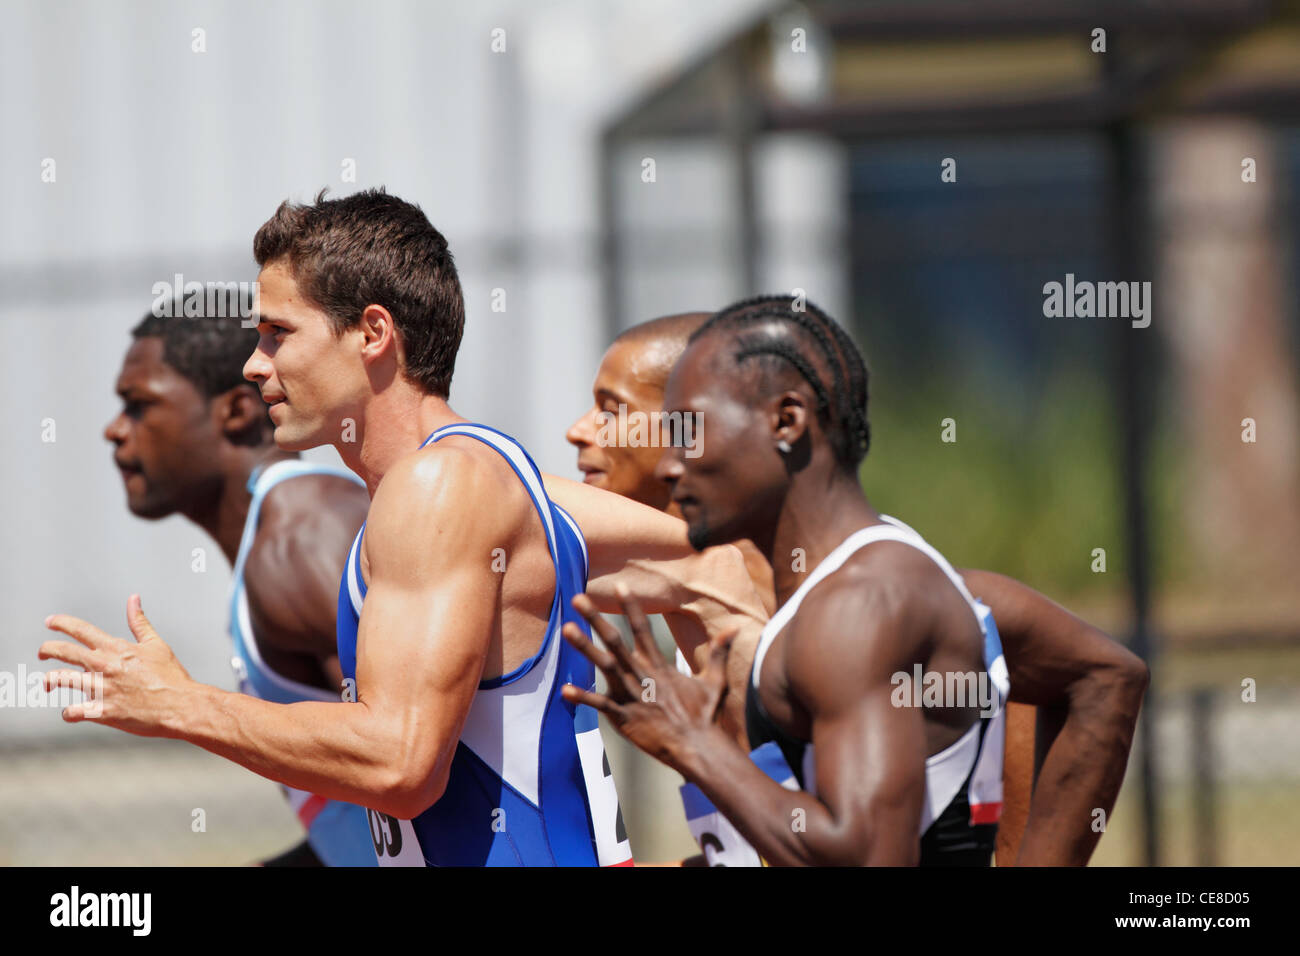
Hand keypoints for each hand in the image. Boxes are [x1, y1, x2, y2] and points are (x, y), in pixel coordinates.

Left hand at [38, 594, 193, 736]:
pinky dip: (69, 713)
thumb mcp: (156, 644)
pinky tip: (71, 713)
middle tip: (41, 653)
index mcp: (116, 648)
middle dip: (46, 650)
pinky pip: (74, 712)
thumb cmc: (171, 676)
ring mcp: (102, 689)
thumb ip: (140, 622)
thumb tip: (133, 598)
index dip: (61, 623)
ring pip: (61, 679)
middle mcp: (105, 666)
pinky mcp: (103, 712)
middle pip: (63, 652)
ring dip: (50, 681)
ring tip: (48, 684)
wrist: (181, 705)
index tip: (50, 622)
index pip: (81, 629)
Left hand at [560, 585, 735, 772]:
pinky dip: (583, 697)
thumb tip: (735, 628)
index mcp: (659, 665)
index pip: (643, 628)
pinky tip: (564, 690)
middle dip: (596, 618)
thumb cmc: (705, 715)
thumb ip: (720, 652)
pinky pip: (600, 705)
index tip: (619, 586)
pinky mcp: (625, 717)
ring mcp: (631, 695)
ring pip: (604, 665)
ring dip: (584, 647)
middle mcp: (642, 674)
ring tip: (566, 629)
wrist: (698, 746)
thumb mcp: (716, 680)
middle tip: (577, 599)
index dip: (631, 606)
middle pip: (615, 640)